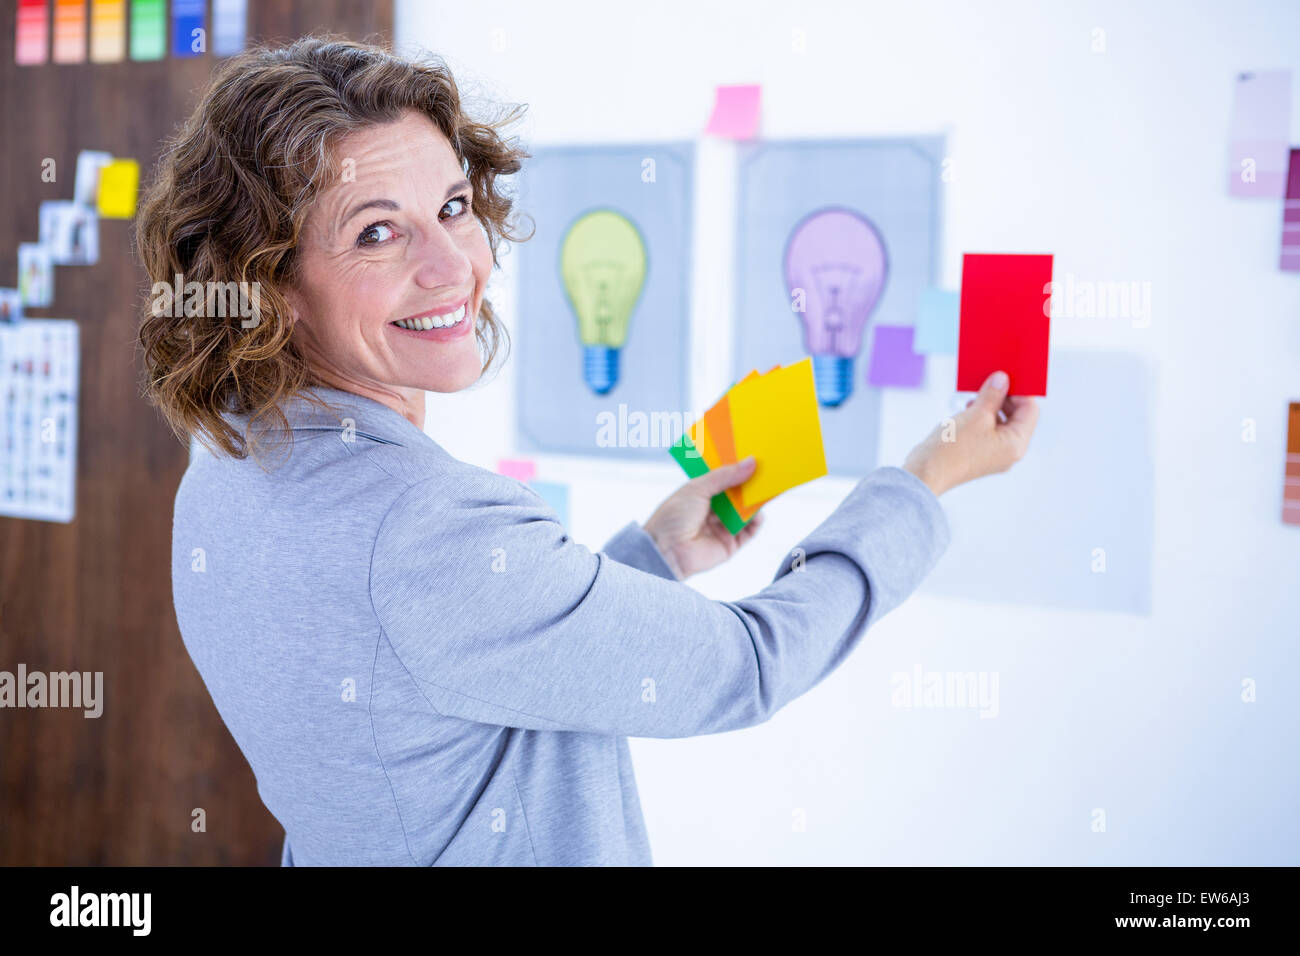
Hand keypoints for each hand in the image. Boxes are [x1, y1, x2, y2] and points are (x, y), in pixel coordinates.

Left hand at [643, 457, 764, 578]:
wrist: (665, 551)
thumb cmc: (673, 517)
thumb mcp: (698, 488)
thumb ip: (725, 476)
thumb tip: (751, 462)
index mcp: (700, 494)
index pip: (723, 478)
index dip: (737, 468)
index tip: (753, 456)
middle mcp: (712, 510)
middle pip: (736, 495)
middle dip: (750, 484)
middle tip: (766, 470)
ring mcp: (721, 527)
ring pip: (744, 512)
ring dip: (754, 501)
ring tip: (767, 488)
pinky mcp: (729, 544)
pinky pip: (748, 532)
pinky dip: (756, 522)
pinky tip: (759, 513)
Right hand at [902, 370, 1039, 495]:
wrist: (926, 472)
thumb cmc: (953, 447)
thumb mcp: (977, 414)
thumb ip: (993, 395)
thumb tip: (1003, 379)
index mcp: (1016, 444)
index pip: (1030, 410)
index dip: (1020, 390)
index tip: (1005, 376)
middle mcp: (1009, 451)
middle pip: (1017, 416)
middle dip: (1005, 397)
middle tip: (990, 381)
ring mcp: (994, 454)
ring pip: (1001, 423)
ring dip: (991, 406)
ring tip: (977, 395)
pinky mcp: (979, 454)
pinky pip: (988, 431)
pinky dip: (982, 417)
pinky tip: (969, 409)